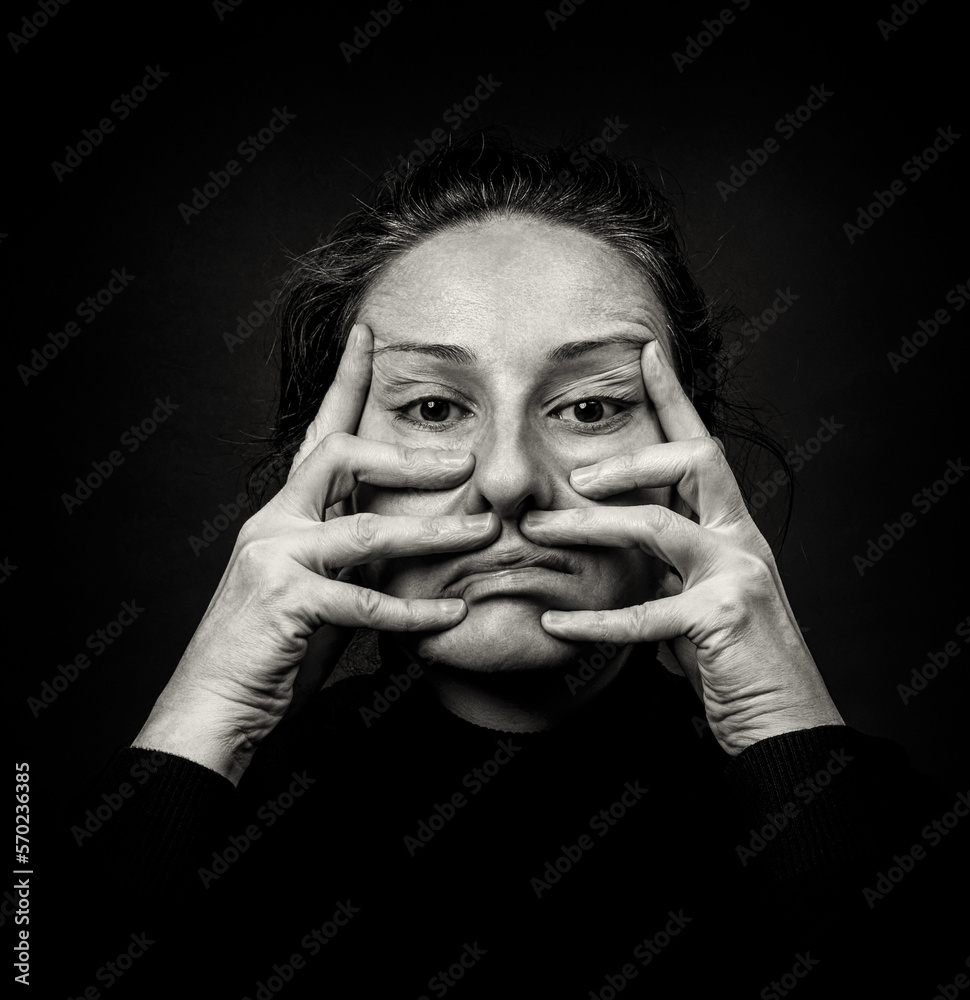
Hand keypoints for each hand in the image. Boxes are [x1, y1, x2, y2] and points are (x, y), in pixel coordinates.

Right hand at [134, 323, 497, 781]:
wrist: (215, 703)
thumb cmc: (275, 646)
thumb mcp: (321, 585)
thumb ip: (356, 553)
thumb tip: (415, 533)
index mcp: (284, 513)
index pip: (318, 435)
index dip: (344, 382)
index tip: (369, 335)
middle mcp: (274, 523)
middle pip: (336, 456)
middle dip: (405, 454)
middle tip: (466, 459)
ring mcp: (274, 559)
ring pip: (364, 528)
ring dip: (432, 531)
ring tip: (483, 531)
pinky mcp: (284, 602)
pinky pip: (365, 600)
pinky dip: (415, 609)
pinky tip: (452, 612)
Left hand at [520, 339, 842, 754]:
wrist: (783, 723)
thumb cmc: (735, 663)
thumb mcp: (696, 600)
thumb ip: (666, 568)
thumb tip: (618, 552)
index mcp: (733, 529)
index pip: (702, 449)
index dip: (674, 397)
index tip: (644, 353)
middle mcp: (742, 540)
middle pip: (693, 462)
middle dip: (630, 457)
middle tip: (574, 475)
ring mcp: (738, 576)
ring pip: (657, 527)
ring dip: (592, 525)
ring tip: (540, 531)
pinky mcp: (722, 621)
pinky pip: (647, 614)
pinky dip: (597, 620)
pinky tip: (555, 623)